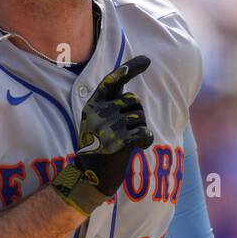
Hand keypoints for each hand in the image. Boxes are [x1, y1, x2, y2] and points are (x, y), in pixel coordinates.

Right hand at [51, 56, 153, 215]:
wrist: (89, 176)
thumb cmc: (98, 147)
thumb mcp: (97, 122)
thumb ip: (111, 105)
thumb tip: (132, 90)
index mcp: (92, 105)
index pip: (113, 81)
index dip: (130, 68)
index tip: (147, 61)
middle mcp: (98, 112)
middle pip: (134, 101)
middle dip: (138, 114)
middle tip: (128, 131)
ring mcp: (108, 126)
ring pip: (141, 116)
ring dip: (141, 128)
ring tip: (129, 141)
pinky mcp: (119, 141)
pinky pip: (145, 132)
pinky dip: (146, 140)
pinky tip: (138, 148)